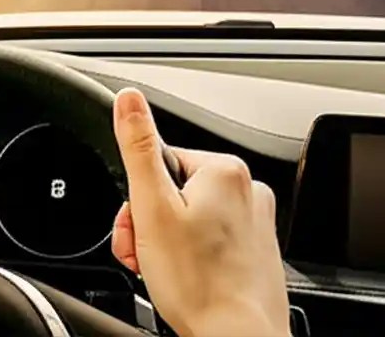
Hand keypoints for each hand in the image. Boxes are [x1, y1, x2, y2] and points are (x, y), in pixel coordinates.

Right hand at [110, 89, 288, 336]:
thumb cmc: (198, 284)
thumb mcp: (152, 208)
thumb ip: (139, 148)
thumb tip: (128, 99)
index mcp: (224, 169)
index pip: (159, 165)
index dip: (138, 200)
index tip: (139, 229)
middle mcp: (247, 190)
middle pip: (173, 193)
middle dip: (149, 225)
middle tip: (146, 255)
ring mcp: (255, 223)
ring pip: (190, 220)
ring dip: (165, 243)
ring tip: (164, 272)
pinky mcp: (256, 252)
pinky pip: (210, 242)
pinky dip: (190, 259)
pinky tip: (185, 281)